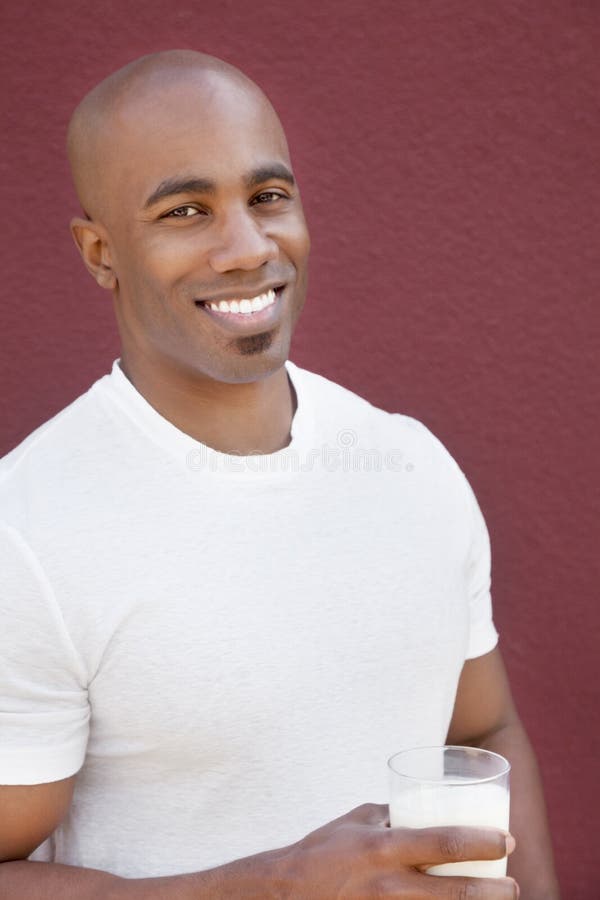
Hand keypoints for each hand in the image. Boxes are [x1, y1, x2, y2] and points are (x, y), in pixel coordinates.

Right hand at [281, 803, 518, 897]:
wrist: (287, 891)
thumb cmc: (325, 848)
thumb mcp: (359, 820)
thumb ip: (394, 816)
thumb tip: (424, 810)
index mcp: (385, 847)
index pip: (444, 843)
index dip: (481, 842)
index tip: (506, 840)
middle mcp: (388, 884)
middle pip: (454, 891)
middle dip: (493, 892)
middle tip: (514, 887)